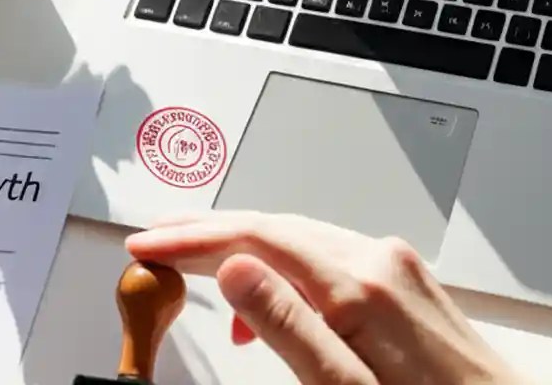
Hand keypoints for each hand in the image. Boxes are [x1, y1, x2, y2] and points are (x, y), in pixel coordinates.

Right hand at [125, 211, 527, 384]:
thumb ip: (287, 326)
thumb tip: (234, 268)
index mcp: (361, 284)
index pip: (257, 237)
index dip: (193, 238)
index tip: (149, 243)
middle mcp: (380, 259)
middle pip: (275, 226)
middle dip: (208, 232)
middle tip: (157, 241)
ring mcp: (395, 265)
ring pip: (298, 237)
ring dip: (242, 248)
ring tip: (194, 270)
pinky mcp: (402, 279)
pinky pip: (325, 256)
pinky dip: (281, 266)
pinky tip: (265, 303)